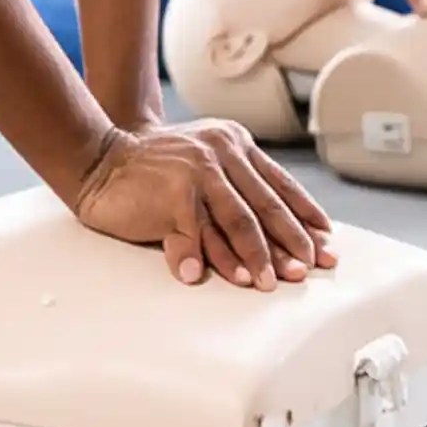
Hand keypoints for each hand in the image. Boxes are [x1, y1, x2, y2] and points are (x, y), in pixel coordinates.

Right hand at [74, 119, 338, 291]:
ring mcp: (197, 174)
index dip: (304, 214)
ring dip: (257, 256)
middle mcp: (221, 153)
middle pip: (266, 204)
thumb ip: (236, 185)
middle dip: (291, 241)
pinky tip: (229, 277)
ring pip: (238, 221)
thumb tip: (277, 228)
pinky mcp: (173, 196)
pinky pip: (200, 235)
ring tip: (269, 282)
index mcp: (234, 144)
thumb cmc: (155, 168)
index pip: (279, 183)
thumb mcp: (203, 162)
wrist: (101, 159)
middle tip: (307, 270)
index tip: (325, 242)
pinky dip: (214, 260)